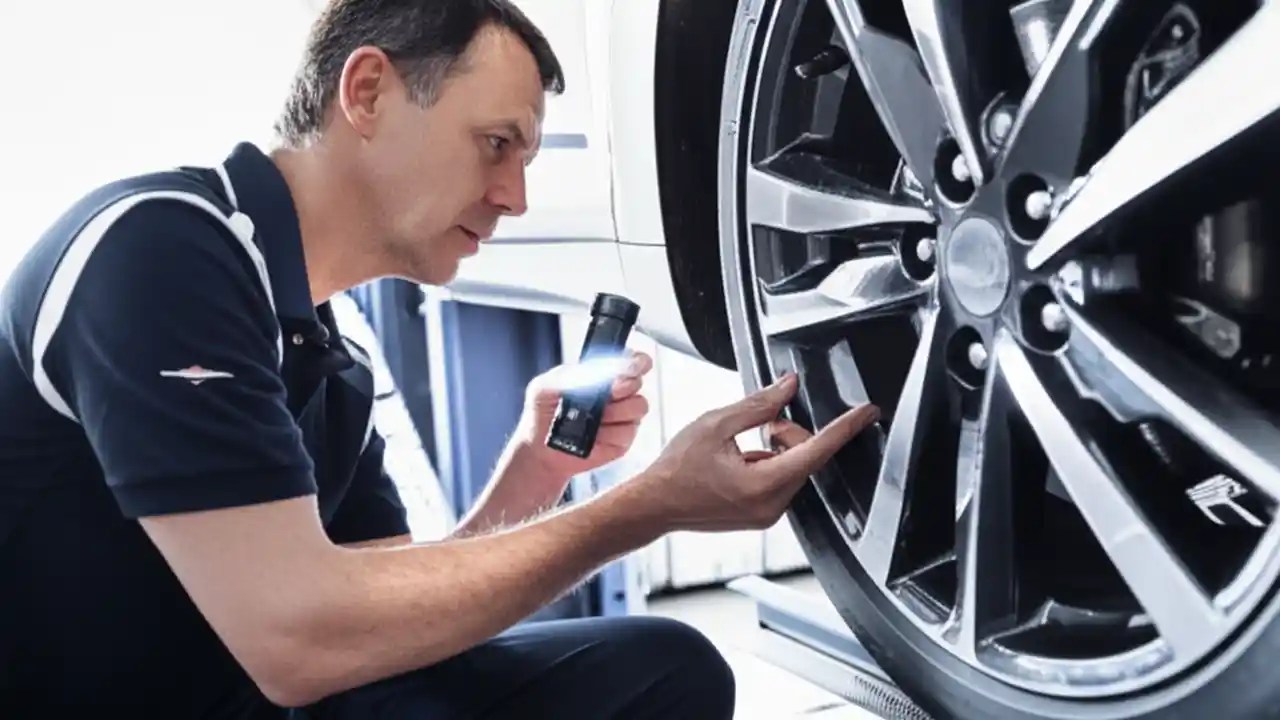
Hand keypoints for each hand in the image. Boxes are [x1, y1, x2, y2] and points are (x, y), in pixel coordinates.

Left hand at [509, 350, 654, 482]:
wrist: (539, 451)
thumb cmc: (542, 416)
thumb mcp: (545, 386)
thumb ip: (571, 374)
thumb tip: (599, 372)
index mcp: (600, 376)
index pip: (628, 361)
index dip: (637, 360)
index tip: (635, 363)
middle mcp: (615, 394)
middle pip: (637, 382)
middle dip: (624, 385)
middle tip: (608, 392)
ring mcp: (621, 417)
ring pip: (638, 406)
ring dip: (616, 411)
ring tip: (594, 418)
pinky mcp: (622, 440)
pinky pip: (628, 432)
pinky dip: (611, 433)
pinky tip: (595, 435)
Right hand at [627, 373, 879, 532]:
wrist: (654, 505)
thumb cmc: (675, 470)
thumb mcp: (715, 424)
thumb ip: (758, 405)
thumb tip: (788, 387)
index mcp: (762, 485)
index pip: (816, 450)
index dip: (844, 428)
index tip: (867, 414)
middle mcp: (771, 506)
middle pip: (805, 457)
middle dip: (788, 434)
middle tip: (759, 426)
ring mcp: (767, 515)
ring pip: (794, 468)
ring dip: (776, 449)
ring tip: (739, 448)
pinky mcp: (762, 516)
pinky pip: (781, 481)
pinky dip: (769, 463)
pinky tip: (740, 461)